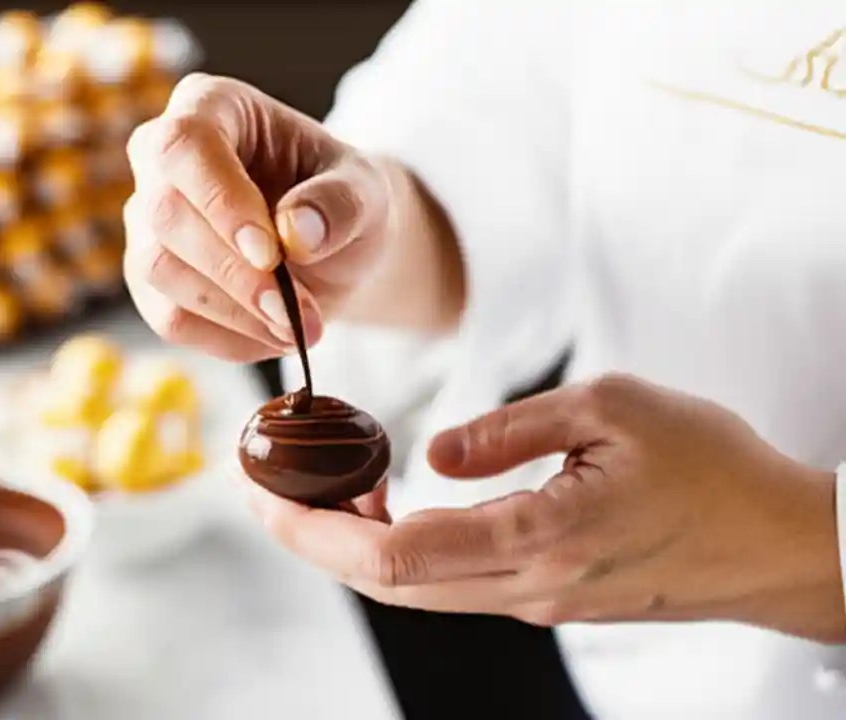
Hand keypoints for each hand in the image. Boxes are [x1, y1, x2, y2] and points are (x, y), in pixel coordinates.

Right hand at [123, 73, 459, 361]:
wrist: (331, 246)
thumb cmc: (340, 199)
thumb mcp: (365, 191)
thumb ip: (340, 202)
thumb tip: (297, 232)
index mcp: (211, 106)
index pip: (186, 144)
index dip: (221, 201)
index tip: (270, 254)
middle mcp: (161, 156)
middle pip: (165, 213)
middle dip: (234, 274)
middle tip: (299, 314)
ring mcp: (146, 219)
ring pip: (158, 270)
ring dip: (233, 312)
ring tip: (298, 328)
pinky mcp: (148, 278)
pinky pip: (169, 318)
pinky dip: (226, 338)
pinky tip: (272, 336)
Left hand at [249, 374, 845, 641]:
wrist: (784, 544)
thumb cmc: (713, 468)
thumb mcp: (612, 409)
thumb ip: (510, 429)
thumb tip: (433, 448)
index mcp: (540, 540)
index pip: (394, 556)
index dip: (316, 532)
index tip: (267, 497)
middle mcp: (529, 587)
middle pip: (389, 585)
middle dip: (314, 541)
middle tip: (268, 492)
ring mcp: (538, 602)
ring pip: (418, 590)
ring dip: (355, 547)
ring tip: (320, 490)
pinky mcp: (549, 598)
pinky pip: (455, 583)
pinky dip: (403, 550)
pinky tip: (389, 506)